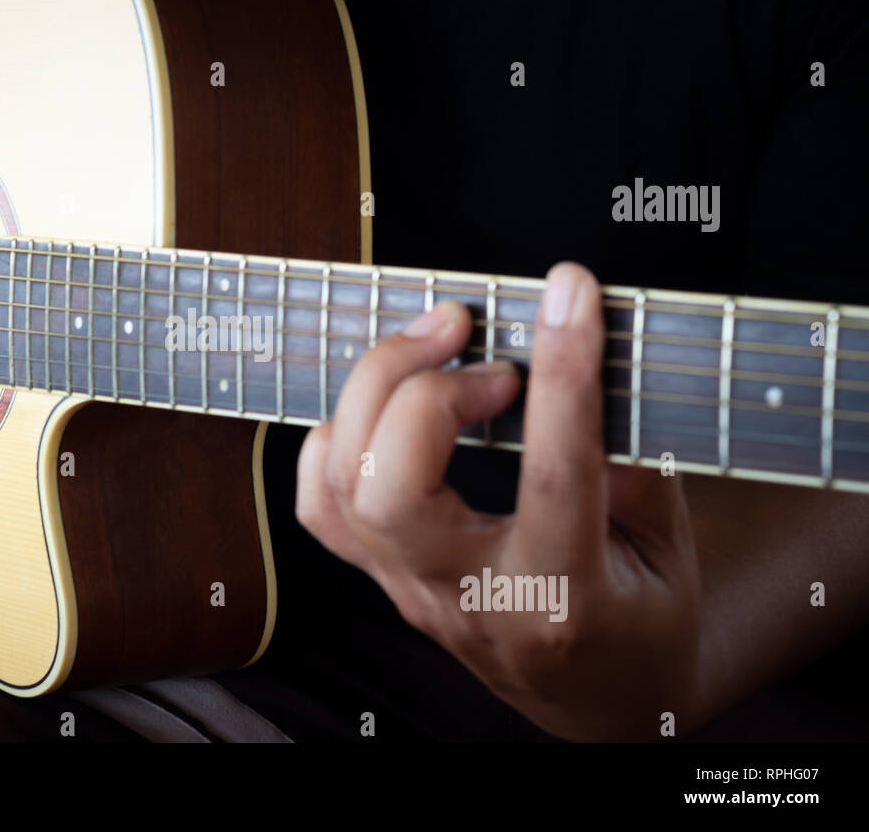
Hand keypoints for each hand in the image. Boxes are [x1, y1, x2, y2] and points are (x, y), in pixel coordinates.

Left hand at [295, 263, 702, 739]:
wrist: (596, 700)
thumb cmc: (641, 619)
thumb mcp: (672, 548)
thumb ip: (632, 460)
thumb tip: (577, 359)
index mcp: (563, 596)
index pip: (551, 473)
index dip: (561, 372)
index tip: (569, 293)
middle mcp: (469, 597)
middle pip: (391, 490)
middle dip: (423, 388)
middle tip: (475, 332)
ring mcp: (411, 590)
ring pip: (340, 488)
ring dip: (372, 391)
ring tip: (434, 341)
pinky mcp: (383, 577)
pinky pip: (320, 504)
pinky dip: (336, 436)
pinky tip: (387, 402)